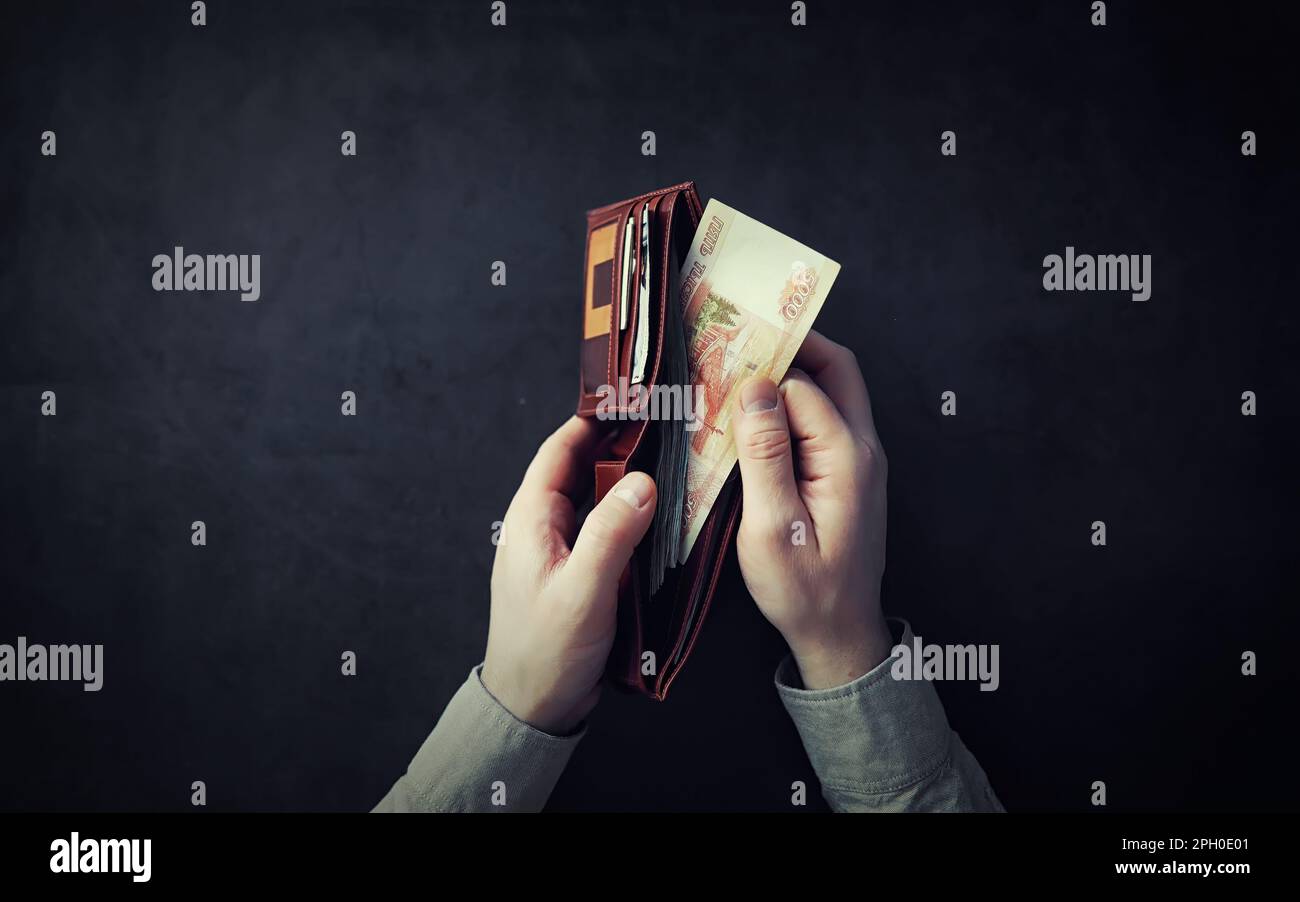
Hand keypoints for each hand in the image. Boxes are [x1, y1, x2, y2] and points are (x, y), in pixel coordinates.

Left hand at [482, 416, 656, 734]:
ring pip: (596, 499)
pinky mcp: (578, 572)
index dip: (592, 418)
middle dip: (618, 444)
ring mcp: (560, 550)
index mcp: (531, 519)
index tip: (629, 395)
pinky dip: (629, 514)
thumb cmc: (546, 652)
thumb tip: (642, 481)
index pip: (560, 450)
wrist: (533, 707)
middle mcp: (543, 527)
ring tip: (669, 458)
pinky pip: (604, 529)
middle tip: (663, 421)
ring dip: (626, 480)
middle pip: (581, 469)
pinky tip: (658, 514)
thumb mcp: (583, 590)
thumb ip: (611, 534)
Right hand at [731, 331, 892, 689]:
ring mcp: (858, 459)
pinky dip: (791, 408)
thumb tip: (755, 389)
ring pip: (830, 391)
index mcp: (846, 456)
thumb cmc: (804, 590)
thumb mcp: (772, 527)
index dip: (760, 372)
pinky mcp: (847, 473)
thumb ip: (765, 455)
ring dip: (788, 378)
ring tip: (738, 377)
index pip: (802, 385)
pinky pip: (822, 421)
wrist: (839, 634)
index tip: (718, 362)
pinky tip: (753, 420)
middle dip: (790, 348)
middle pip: (835, 369)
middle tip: (740, 342)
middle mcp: (861, 448)